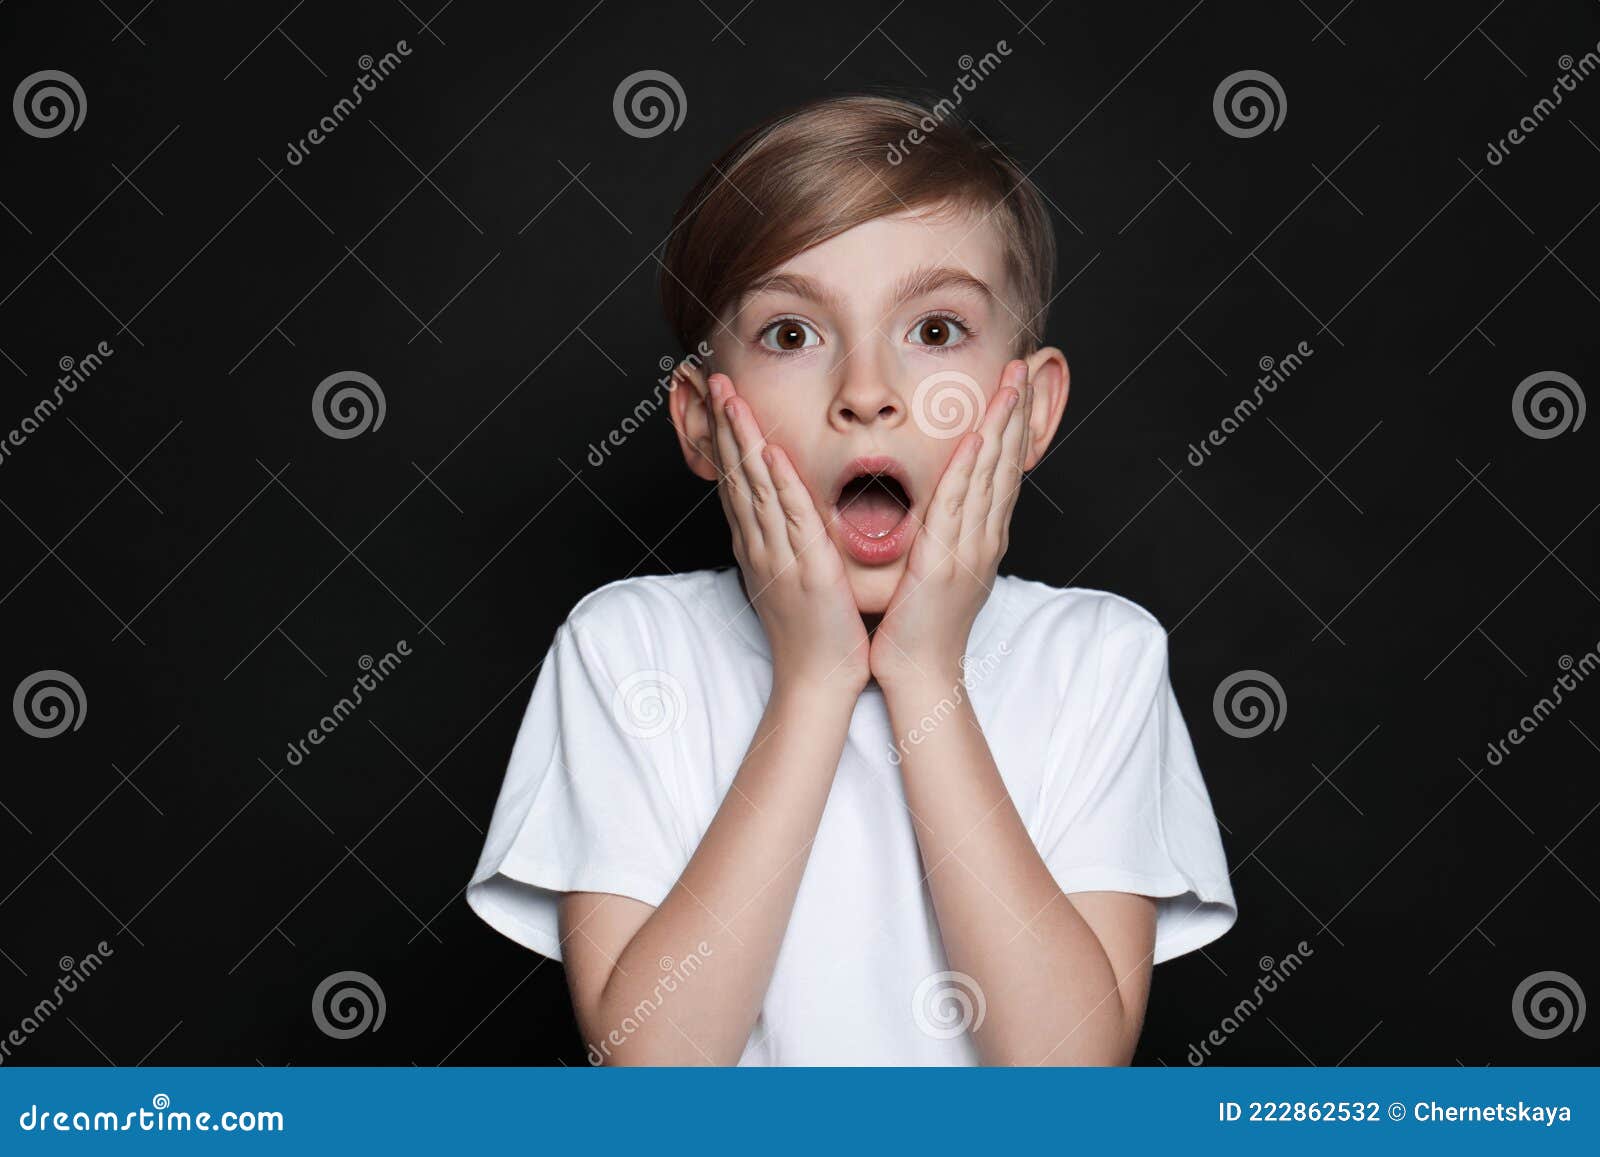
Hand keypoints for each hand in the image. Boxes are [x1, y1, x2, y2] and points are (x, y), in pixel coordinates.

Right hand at [705, 373, 871, 697]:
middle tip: (712, 379)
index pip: (734, 479)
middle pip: (735, 473)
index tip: (716, 399)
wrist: (817, 677)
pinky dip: (779, 484)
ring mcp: (778, 553)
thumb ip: (782, 539)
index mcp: (757, 543)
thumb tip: (777, 512)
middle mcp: (759, 543)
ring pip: (755, 487)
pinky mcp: (805, 567)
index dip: (723, 436)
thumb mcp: (788, 575)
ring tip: (731, 398)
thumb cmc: (812, 631)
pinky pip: (790, 518)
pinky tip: (770, 453)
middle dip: (723, 424)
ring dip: (742, 440)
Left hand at [869, 359, 1031, 689]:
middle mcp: (985, 537)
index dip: (1011, 428)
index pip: (1002, 472)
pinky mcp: (947, 557)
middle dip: (1015, 413)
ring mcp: (971, 546)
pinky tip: (980, 436)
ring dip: (1002, 425)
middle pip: (1006, 463)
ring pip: (990, 474)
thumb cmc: (920, 627)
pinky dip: (972, 466)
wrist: (920, 672)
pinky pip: (960, 502)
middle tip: (1024, 368)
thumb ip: (946, 537)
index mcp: (982, 539)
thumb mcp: (939, 571)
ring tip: (1011, 384)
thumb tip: (945, 512)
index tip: (1015, 390)